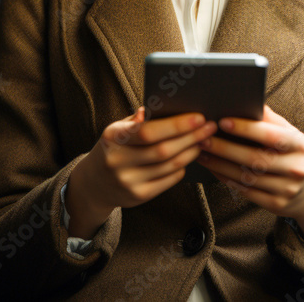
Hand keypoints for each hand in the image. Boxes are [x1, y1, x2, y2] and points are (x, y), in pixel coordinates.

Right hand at [65, 108, 215, 238]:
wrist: (93, 184)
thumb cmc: (112, 148)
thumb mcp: (117, 130)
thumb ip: (137, 120)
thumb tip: (161, 106)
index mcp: (113, 138)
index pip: (148, 131)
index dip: (176, 125)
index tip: (198, 116)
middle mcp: (118, 161)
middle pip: (164, 150)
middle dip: (192, 137)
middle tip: (210, 127)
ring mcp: (127, 181)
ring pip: (170, 165)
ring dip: (191, 151)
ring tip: (203, 140)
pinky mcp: (138, 196)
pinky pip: (168, 180)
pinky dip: (182, 167)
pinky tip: (189, 157)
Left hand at [197, 105, 303, 257]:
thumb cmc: (295, 154)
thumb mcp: (290, 134)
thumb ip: (269, 119)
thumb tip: (245, 100)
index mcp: (299, 145)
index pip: (270, 135)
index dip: (246, 128)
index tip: (222, 121)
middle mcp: (295, 168)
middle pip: (254, 159)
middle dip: (225, 148)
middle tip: (203, 138)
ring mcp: (287, 189)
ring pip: (246, 177)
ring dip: (220, 165)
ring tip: (202, 153)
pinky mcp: (276, 205)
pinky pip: (246, 192)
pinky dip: (227, 179)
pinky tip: (214, 169)